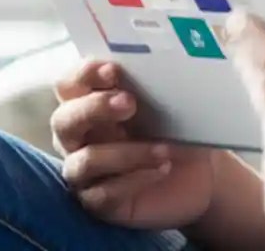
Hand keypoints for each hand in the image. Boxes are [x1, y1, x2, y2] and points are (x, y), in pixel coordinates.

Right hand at [50, 60, 216, 228]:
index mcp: (90, 103)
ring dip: (126, 153)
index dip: (84, 74)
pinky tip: (163, 169)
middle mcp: (78, 136)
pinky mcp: (98, 201)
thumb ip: (155, 84)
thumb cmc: (178, 129)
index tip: (114, 70)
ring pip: (84, 161)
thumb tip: (159, 62)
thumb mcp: (171, 104)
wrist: (201, 172)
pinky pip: (103, 193)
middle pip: (64, 120)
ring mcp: (84, 171)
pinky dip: (135, 179)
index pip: (69, 84)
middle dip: (94, 108)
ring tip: (164, 148)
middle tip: (130, 103)